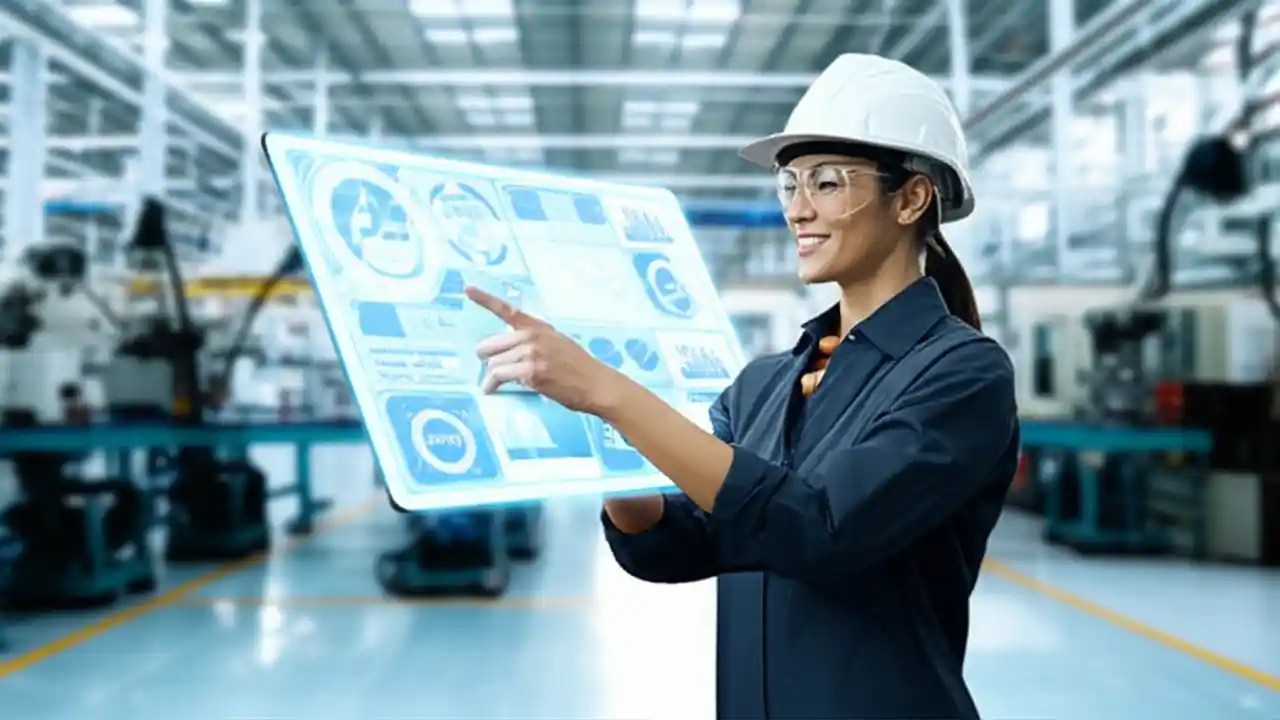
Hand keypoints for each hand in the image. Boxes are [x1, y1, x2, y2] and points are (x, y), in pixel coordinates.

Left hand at [465, 286, 626, 415]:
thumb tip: (508, 351)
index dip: (485, 299)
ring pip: (493, 363)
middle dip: (487, 358)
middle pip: (490, 344)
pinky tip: (492, 390)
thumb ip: (534, 341)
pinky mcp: (531, 371)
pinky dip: (492, 385)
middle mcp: (533, 336)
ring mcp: (532, 353)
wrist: (597, 384)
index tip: (468, 289)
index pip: (507, 310)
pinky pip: (499, 376)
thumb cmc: (578, 368)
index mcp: (538, 327)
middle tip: (490, 367)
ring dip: (492, 376)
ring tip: (496, 384)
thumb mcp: (558, 342)